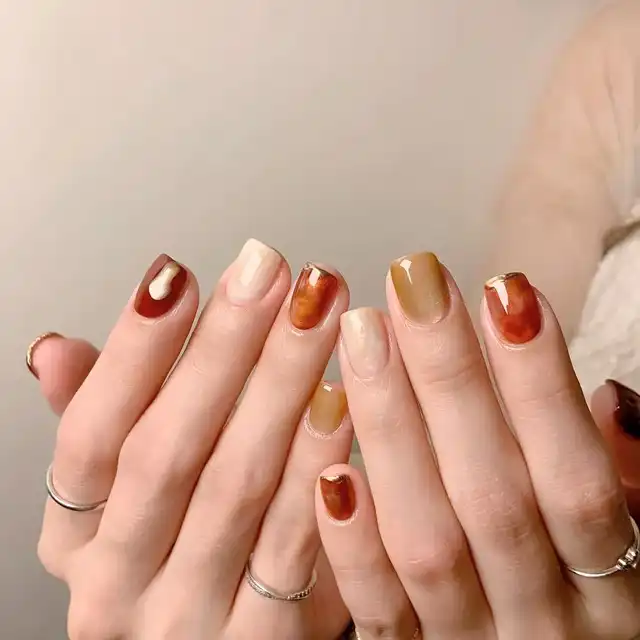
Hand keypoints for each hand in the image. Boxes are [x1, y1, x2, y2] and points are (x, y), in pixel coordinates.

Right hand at [32, 243, 352, 639]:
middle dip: (223, 349)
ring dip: (280, 385)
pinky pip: (290, 545)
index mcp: (78, 539)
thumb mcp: (123, 501)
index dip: (131, 352)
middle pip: (166, 450)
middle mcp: (118, 583)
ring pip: (234, 485)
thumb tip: (55, 351)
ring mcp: (186, 619)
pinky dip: (315, 465)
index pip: (89, 434)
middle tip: (270, 273)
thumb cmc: (176, 558)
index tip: (175, 275)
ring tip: (318, 311)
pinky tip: (342, 400)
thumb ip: (100, 424)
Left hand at [315, 253, 639, 638]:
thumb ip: (615, 477)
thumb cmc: (578, 599)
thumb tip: (609, 396)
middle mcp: (544, 618)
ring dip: (391, 431)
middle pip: (492, 492)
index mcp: (610, 585)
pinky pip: (377, 612)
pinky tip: (328, 464)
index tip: (501, 289)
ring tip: (361, 335)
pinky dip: (353, 543)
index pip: (578, 474)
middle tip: (411, 284)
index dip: (540, 382)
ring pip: (427, 539)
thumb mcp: (630, 544)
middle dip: (450, 378)